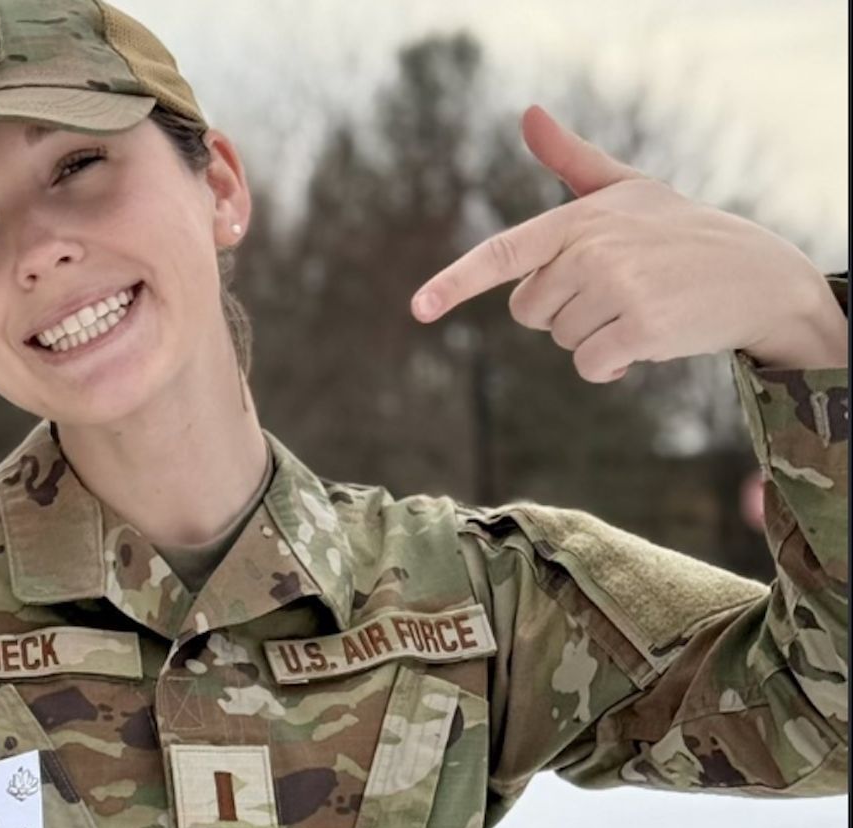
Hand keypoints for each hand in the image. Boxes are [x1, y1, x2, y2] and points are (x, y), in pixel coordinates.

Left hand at [411, 105, 846, 379]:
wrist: (756, 273)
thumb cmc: (679, 230)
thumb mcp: (626, 188)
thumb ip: (571, 161)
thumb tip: (529, 113)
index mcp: (578, 220)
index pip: (503, 254)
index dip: (455, 283)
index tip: (419, 309)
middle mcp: (592, 250)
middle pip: (529, 312)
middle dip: (564, 312)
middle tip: (617, 290)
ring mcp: (617, 288)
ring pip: (562, 340)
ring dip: (594, 337)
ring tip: (640, 307)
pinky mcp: (641, 327)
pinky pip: (591, 365)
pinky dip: (612, 366)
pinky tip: (647, 340)